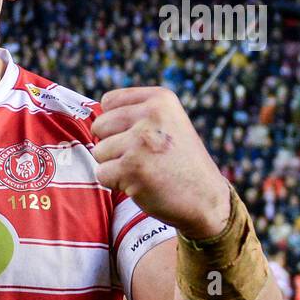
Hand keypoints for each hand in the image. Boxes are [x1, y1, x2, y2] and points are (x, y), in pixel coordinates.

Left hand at [91, 87, 230, 238]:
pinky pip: (102, 174)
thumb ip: (134, 113)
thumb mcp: (166, 123)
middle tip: (143, 157)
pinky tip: (141, 183)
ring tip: (144, 170)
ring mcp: (142, 142)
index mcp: (160, 99)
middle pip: (99, 126)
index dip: (116, 124)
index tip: (142, 137)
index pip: (109, 101)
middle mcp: (152, 115)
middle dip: (113, 145)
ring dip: (115, 165)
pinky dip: (116, 183)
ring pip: (98, 151)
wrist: (206, 199)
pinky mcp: (133, 168)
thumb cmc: (178, 161)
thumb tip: (94, 111)